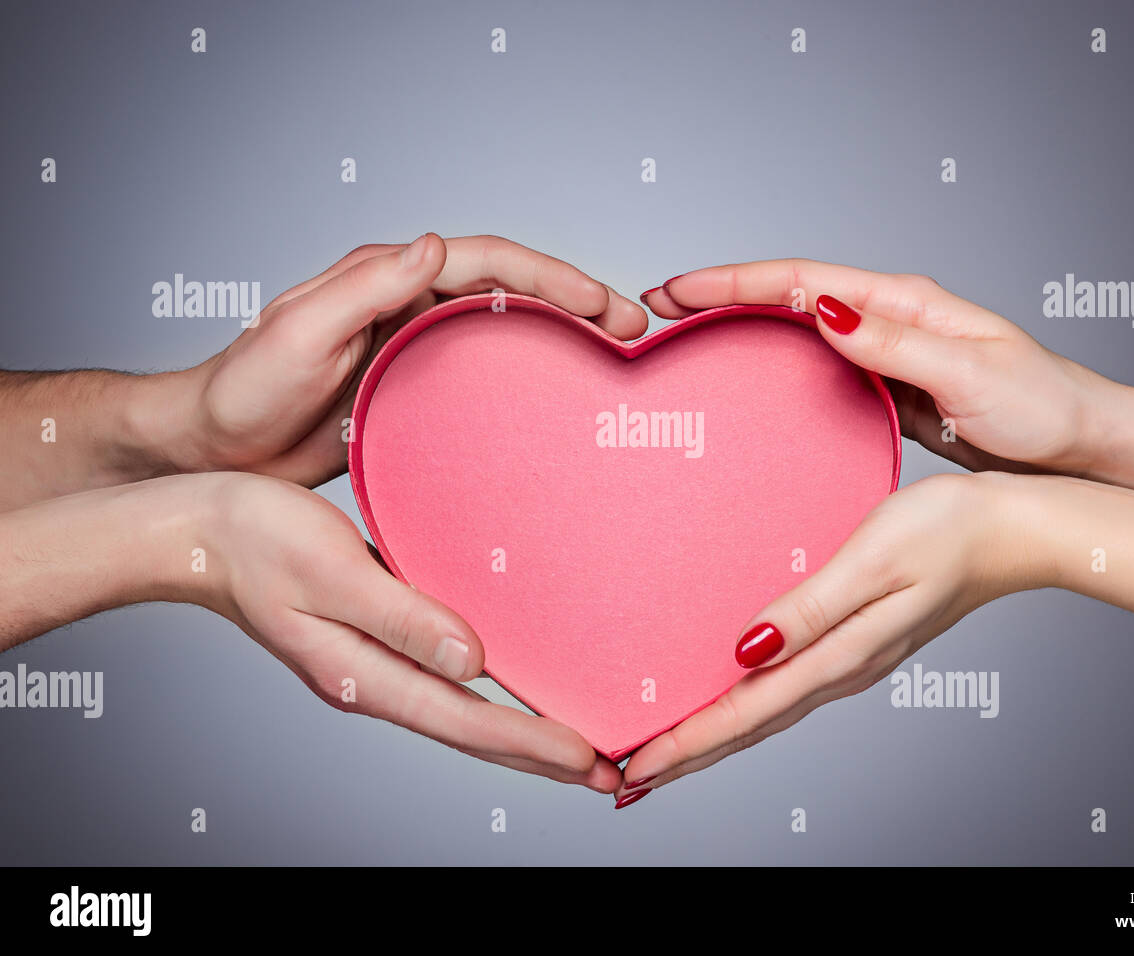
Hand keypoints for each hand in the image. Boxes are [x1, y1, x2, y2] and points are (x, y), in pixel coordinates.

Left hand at [173, 234, 648, 487]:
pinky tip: (555, 401)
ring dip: (560, 337)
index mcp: (386, 276)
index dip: (550, 276)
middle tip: (632, 330)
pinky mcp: (414, 387)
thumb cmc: (244, 390)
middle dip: (576, 301)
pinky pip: (483, 372)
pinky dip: (527, 375)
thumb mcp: (299, 333)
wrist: (215, 446)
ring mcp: (413, 344)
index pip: (486, 261)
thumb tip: (436, 246)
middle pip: (509, 289)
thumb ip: (364, 288)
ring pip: (504, 328)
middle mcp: (406, 301)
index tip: (602, 302)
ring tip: (613, 360)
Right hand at [189, 472, 621, 791]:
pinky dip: (487, 694)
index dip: (530, 742)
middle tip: (608, 777)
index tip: (589, 759)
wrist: (200, 530)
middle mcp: (373, 680)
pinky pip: (443, 678)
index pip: (465, 721)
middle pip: (470, 733)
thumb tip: (474, 662)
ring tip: (574, 747)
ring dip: (518, 732)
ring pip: (460, 711)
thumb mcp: (333, 572)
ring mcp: (371, 665)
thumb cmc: (257, 541)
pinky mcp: (373, 638)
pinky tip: (507, 685)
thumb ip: (404, 618)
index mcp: (363, 674)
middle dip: (539, 757)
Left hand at [616, 472, 1026, 800]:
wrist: (1014, 530)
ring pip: (767, 713)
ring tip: (670, 752)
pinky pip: (788, 689)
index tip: (635, 769)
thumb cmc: (948, 533)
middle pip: (750, 728)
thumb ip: (809, 610)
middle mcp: (842, 670)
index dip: (687, 743)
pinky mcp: (858, 642)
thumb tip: (745, 653)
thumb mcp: (872, 562)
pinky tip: (735, 697)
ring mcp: (852, 661)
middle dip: (689, 756)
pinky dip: (747, 707)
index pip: (745, 712)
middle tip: (632, 781)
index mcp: (840, 656)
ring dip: (715, 737)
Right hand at [642, 260, 1110, 475]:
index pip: (802, 280)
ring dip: (742, 331)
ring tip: (688, 340)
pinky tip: (750, 386)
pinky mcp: (887, 391)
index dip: (736, 282)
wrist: (1077, 447)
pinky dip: (776, 371)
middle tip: (661, 310)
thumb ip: (894, 343)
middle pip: (789, 297)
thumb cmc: (1041, 407)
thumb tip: (823, 308)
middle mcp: (889, 320)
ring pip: (797, 333)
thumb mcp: (968, 372)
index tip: (680, 289)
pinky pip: (819, 373)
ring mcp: (885, 355)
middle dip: (723, 297)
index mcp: (905, 302)